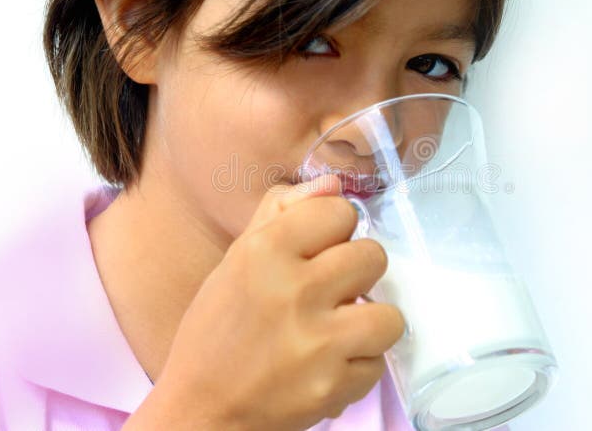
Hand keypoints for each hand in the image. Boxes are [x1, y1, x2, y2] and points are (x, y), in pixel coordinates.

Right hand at [125, 175, 405, 430]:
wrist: (202, 410)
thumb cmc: (217, 332)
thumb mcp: (236, 261)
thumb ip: (282, 214)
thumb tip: (334, 184)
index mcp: (265, 251)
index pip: (340, 211)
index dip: (334, 230)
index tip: (319, 250)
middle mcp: (294, 290)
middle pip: (372, 256)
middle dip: (356, 274)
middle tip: (331, 293)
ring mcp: (318, 341)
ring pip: (389, 314)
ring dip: (368, 324)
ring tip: (339, 331)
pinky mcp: (334, 385)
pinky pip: (377, 362)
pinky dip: (357, 366)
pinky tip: (329, 365)